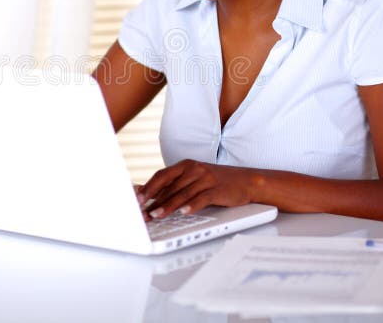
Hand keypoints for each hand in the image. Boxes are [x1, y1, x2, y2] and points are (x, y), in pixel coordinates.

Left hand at [136, 160, 256, 219]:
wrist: (247, 181)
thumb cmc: (217, 182)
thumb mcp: (194, 179)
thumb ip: (175, 185)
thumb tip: (150, 196)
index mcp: (185, 165)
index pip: (162, 175)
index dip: (148, 187)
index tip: (135, 199)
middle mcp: (194, 169)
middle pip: (169, 185)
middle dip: (153, 199)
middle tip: (140, 211)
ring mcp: (206, 178)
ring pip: (182, 193)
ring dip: (168, 206)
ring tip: (156, 215)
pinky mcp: (217, 189)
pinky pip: (202, 198)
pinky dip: (191, 206)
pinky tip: (183, 213)